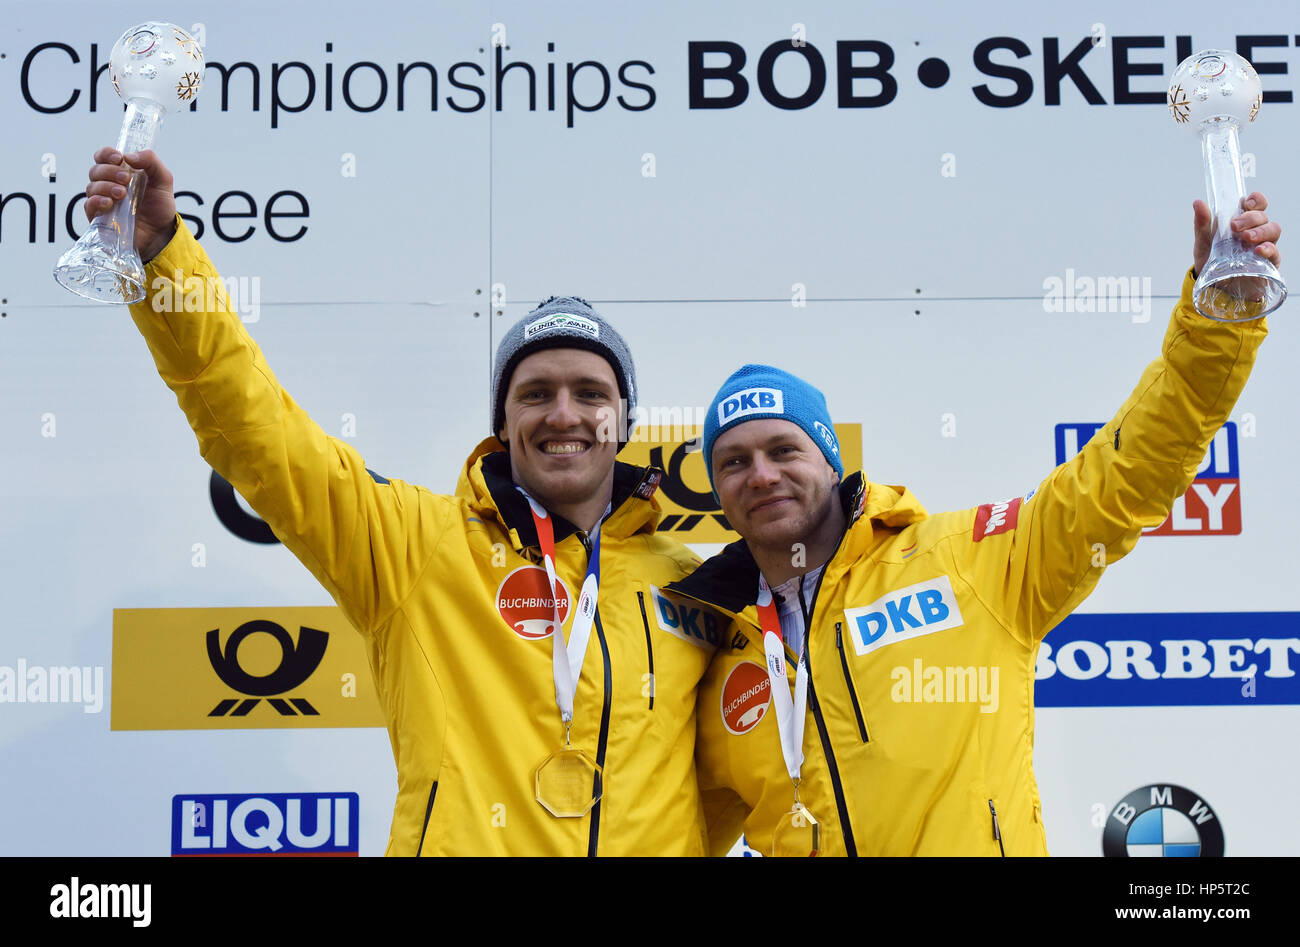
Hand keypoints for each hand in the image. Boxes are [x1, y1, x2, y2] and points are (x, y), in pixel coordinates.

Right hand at [84, 147, 176, 262]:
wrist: (161, 233)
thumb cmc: (160, 206)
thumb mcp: (163, 180)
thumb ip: (151, 161)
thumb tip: (129, 155)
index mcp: (120, 172)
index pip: (103, 157)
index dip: (106, 154)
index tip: (119, 158)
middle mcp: (108, 184)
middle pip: (95, 170)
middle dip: (110, 171)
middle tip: (126, 179)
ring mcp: (102, 201)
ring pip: (92, 187)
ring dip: (106, 186)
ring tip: (123, 194)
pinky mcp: (99, 218)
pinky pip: (88, 205)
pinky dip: (97, 201)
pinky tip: (109, 203)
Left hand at [1192, 192, 1281, 298]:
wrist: (1212, 287)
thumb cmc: (1211, 261)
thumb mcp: (1203, 242)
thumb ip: (1202, 224)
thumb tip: (1198, 202)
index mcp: (1243, 223)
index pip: (1257, 204)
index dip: (1256, 200)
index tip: (1246, 203)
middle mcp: (1256, 231)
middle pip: (1263, 216)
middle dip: (1251, 218)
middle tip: (1235, 226)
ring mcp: (1263, 246)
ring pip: (1273, 230)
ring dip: (1261, 231)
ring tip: (1247, 237)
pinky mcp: (1268, 263)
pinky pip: (1275, 252)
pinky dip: (1268, 249)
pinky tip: (1258, 250)